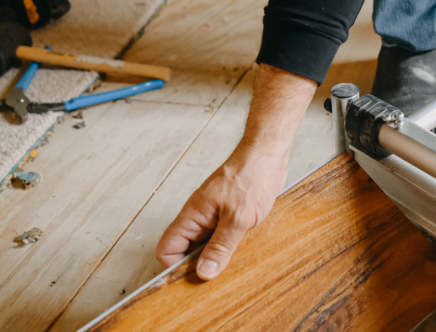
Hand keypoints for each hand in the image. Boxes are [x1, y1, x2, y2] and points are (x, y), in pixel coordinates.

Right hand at [154, 64, 316, 279]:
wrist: (268, 155)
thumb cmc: (251, 177)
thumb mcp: (237, 218)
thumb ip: (221, 246)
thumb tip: (204, 272)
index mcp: (192, 215)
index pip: (167, 248)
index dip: (174, 267)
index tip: (190, 281)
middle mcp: (199, 217)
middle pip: (186, 250)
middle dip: (196, 267)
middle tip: (214, 280)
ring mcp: (214, 216)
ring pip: (205, 245)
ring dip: (215, 258)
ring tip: (230, 269)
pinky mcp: (229, 215)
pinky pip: (221, 238)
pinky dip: (228, 248)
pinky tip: (241, 255)